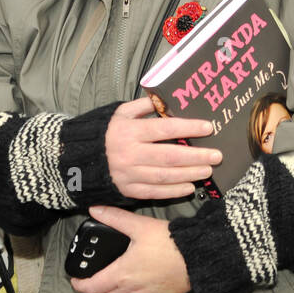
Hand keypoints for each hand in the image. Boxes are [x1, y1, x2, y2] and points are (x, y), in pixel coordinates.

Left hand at [69, 205, 190, 292]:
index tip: (76, 279)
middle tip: (98, 277)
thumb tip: (96, 210)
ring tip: (118, 280)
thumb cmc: (169, 243)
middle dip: (98, 289)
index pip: (91, 287)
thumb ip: (115, 218)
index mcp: (121, 274)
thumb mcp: (140, 226)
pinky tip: (139, 285)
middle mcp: (130, 290)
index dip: (79, 284)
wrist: (197, 257)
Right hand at [104, 97, 222, 199]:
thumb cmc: (105, 131)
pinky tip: (189, 187)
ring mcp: (129, 174)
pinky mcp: (127, 189)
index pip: (164, 129)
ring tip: (207, 170)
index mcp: (130, 131)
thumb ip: (143, 106)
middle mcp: (130, 153)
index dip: (188, 128)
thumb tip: (166, 99)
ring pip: (164, 176)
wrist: (77, 158)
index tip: (209, 127)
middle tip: (216, 155)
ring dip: (189, 174)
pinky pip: (154, 192)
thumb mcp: (120, 113)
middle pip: (169, 156)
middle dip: (196, 156)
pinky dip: (173, 191)